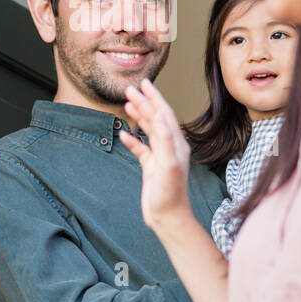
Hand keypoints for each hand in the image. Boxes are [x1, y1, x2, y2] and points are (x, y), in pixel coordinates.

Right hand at [117, 78, 192, 234]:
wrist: (168, 218)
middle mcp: (170, 147)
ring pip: (148, 131)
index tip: (144, 83)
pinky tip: (123, 133)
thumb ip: (164, 140)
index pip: (164, 114)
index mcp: (176, 143)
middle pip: (156, 118)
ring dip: (139, 116)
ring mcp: (160, 157)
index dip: (154, 97)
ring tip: (127, 103)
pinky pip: (141, 148)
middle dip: (144, 102)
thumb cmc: (170, 194)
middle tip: (130, 88)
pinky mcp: (151, 168)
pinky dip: (132, 139)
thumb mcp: (168, 166)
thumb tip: (158, 115)